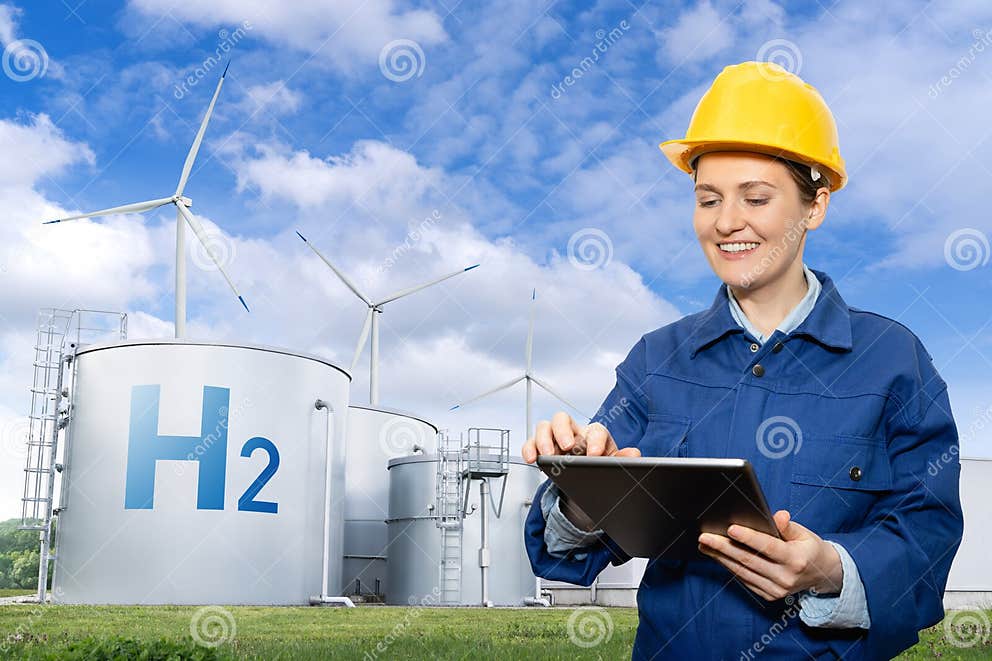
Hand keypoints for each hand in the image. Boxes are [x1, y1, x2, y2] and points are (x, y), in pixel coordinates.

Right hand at [521, 410, 640, 462]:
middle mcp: (572, 431)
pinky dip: (529, 448)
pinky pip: (530, 442)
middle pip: (563, 418)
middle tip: (567, 447)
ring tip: (547, 455)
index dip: (594, 440)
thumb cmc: (599, 465)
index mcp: (594, 434)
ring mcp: (554, 438)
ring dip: (543, 439)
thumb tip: (635, 455)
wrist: (586, 477)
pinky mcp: (540, 448)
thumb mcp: (613, 464)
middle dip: (563, 431)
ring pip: (544, 426)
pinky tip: (532, 459)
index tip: (594, 455)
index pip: (594, 430)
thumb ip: (624, 459)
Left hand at [697, 510, 842, 600]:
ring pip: (742, 571)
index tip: (730, 528)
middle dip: (724, 547)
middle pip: (749, 560)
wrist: (821, 575)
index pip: (768, 547)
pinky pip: (743, 579)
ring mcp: (776, 590)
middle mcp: (785, 578)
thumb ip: (788, 526)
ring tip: (704, 544)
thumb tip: (778, 515)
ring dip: (720, 557)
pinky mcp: (768, 595)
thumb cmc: (809, 548)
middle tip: (704, 536)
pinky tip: (716, 555)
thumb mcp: (804, 534)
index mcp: (796, 560)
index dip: (748, 538)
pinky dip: (728, 566)